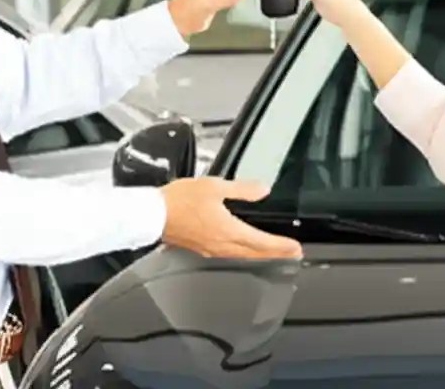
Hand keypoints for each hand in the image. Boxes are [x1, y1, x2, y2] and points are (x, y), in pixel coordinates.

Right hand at [160, 177, 302, 259]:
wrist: (150, 214)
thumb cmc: (177, 201)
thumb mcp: (215, 187)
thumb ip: (242, 189)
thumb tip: (262, 190)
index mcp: (227, 231)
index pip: (261, 242)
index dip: (280, 246)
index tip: (294, 248)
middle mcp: (220, 244)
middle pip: (254, 253)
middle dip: (275, 254)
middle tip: (291, 254)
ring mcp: (210, 249)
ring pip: (242, 256)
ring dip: (259, 255)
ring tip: (271, 252)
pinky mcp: (200, 248)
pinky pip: (228, 255)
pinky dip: (242, 253)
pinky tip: (243, 249)